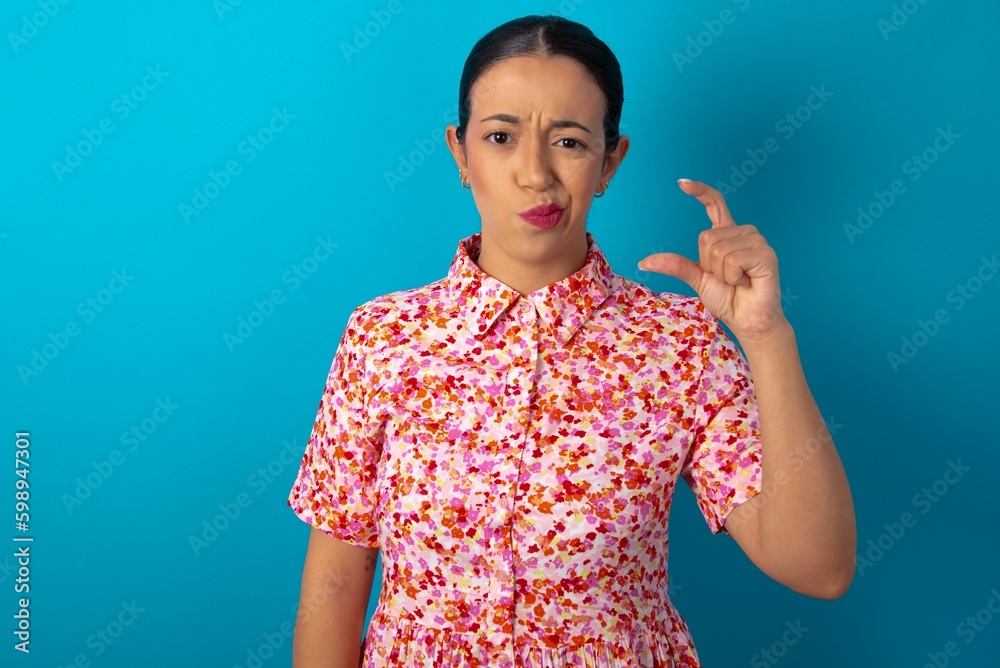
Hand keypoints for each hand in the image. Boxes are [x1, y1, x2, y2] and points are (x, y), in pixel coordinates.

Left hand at [637, 179, 787, 347]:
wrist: (747, 319)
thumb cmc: (727, 298)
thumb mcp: (696, 278)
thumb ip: (675, 265)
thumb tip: (644, 262)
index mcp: (727, 234)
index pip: (715, 204)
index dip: (700, 192)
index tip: (681, 184)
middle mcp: (743, 232)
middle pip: (706, 237)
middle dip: (709, 265)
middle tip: (727, 278)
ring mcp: (757, 241)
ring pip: (718, 250)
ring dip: (722, 274)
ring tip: (738, 281)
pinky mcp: (766, 254)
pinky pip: (732, 260)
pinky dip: (733, 277)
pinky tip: (747, 282)